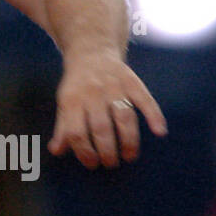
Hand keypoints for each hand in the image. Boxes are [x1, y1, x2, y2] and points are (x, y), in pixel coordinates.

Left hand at [49, 49, 165, 167]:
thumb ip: (63, 127)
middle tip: (111, 163)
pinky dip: (154, 115)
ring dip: (128, 140)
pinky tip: (159, 131)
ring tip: (129, 156)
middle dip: (107, 150)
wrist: (91, 51)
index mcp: (72, 100)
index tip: (92, 163)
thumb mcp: (65, 102)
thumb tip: (56, 151)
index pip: (76, 131)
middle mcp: (92, 92)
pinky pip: (145, 99)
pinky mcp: (131, 81)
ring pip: (123, 117)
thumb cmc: (77, 85)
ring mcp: (113, 86)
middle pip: (101, 127)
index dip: (84, 151)